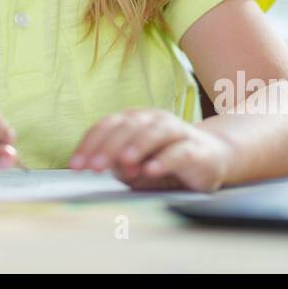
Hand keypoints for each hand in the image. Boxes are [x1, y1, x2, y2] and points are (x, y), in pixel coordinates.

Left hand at [69, 108, 231, 191]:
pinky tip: (152, 169)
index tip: (76, 166)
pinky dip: (164, 160)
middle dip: (108, 147)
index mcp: (134, 119)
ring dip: (136, 146)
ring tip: (123, 163)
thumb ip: (118, 165)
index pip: (107, 126)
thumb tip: (105, 166)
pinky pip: (179, 152)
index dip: (89, 145)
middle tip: (94, 167)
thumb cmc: (164, 162)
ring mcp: (177, 131)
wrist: (211, 158)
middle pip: (127, 127)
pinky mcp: (196, 149)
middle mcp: (154, 119)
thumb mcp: (135, 166)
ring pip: (154, 132)